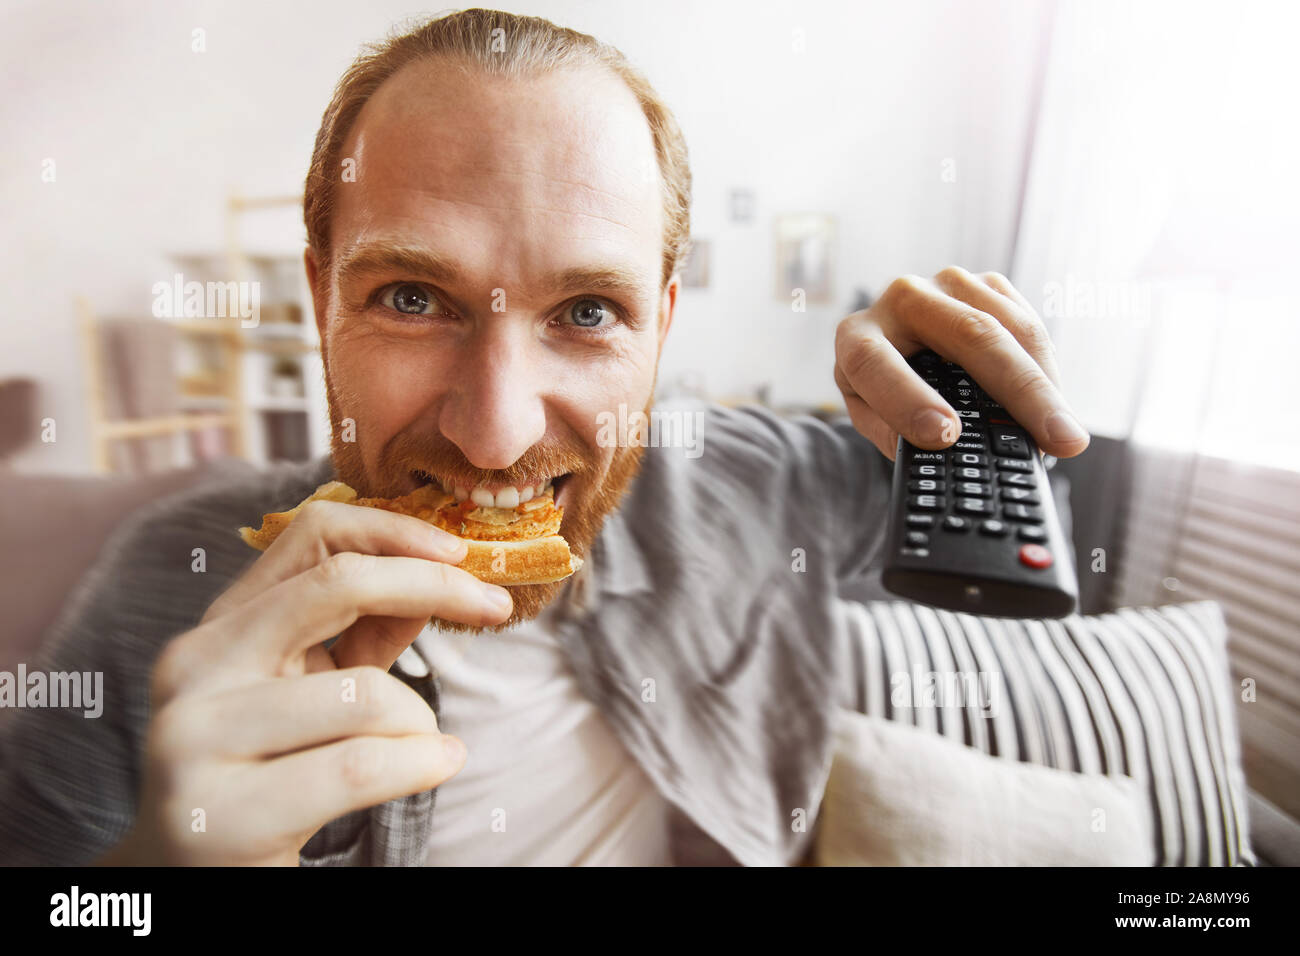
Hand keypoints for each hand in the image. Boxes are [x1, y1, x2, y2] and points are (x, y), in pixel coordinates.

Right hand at [100, 500, 512, 865]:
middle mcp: (194, 666)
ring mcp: (194, 736)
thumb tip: (441, 576)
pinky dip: (421, 763)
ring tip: (426, 747)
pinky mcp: (220, 811)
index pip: (311, 533)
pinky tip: (438, 765)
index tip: (462, 553)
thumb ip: (366, 634)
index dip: (396, 531)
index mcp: (219, 626)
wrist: (196, 881)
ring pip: (364, 693)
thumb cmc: (269, 777)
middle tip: (496, 605)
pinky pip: (360, 766)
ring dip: (421, 720)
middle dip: (433, 586)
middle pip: (338, 584)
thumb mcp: (315, 692)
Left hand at [833, 267, 1089, 460]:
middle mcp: (901, 299)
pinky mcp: (986, 283)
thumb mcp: (872, 415)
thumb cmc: (880, 388)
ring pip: (1009, 326)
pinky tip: (1054, 402)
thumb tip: (942, 450)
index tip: (944, 435)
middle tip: (1053, 439)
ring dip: (1046, 383)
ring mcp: (947, 284)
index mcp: (856, 336)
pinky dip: (1046, 368)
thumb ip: (894, 434)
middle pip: (968, 335)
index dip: (907, 398)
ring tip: (1066, 433)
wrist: (894, 340)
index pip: (874, 362)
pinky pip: (1027, 322)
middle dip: (1018, 392)